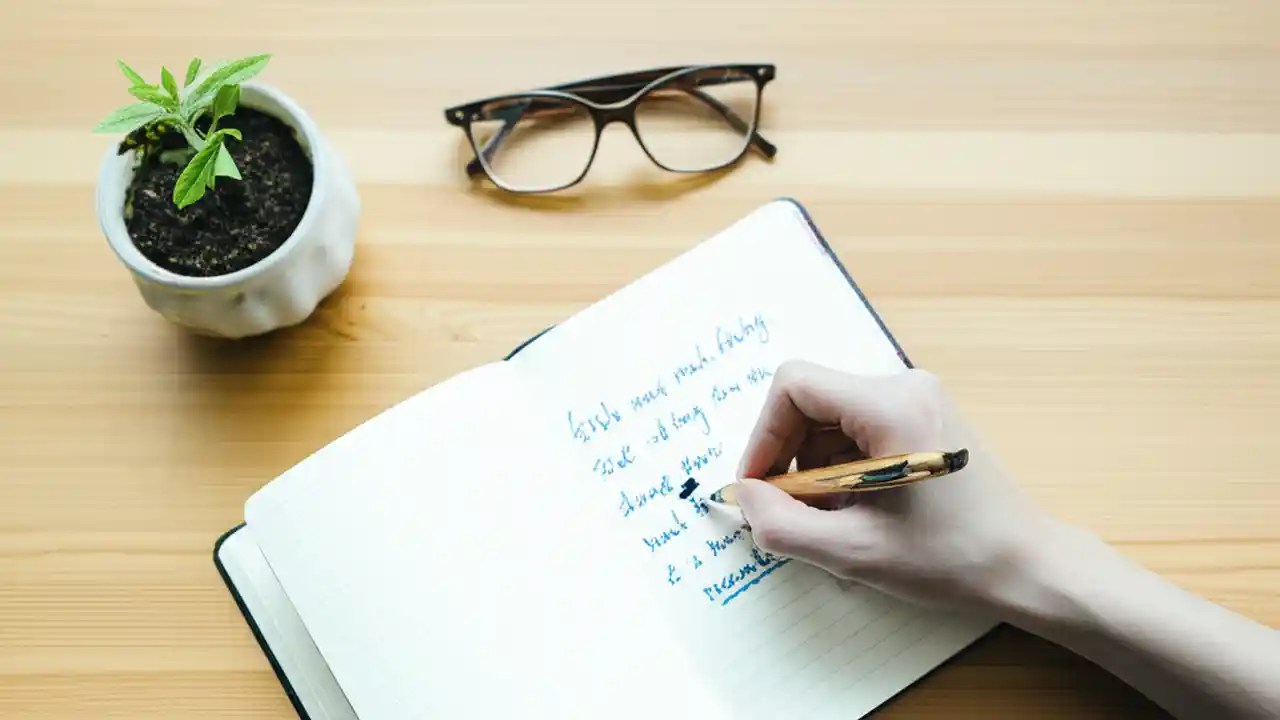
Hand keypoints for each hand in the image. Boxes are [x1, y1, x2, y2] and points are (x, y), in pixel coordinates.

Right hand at [734, 360, 1062, 614]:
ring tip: (837, 518)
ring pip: (831, 418)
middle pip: (811, 402)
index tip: (763, 488)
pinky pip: (858, 427)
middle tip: (798, 512)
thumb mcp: (853, 552)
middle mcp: (906, 386)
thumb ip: (782, 524)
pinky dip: (843, 467)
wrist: (1026, 566)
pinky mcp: (924, 415)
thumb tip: (743, 494)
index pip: (793, 386)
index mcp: (892, 406)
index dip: (764, 436)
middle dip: (792, 458)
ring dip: (818, 468)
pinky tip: (861, 509)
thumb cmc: (951, 559)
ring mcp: (919, 398)